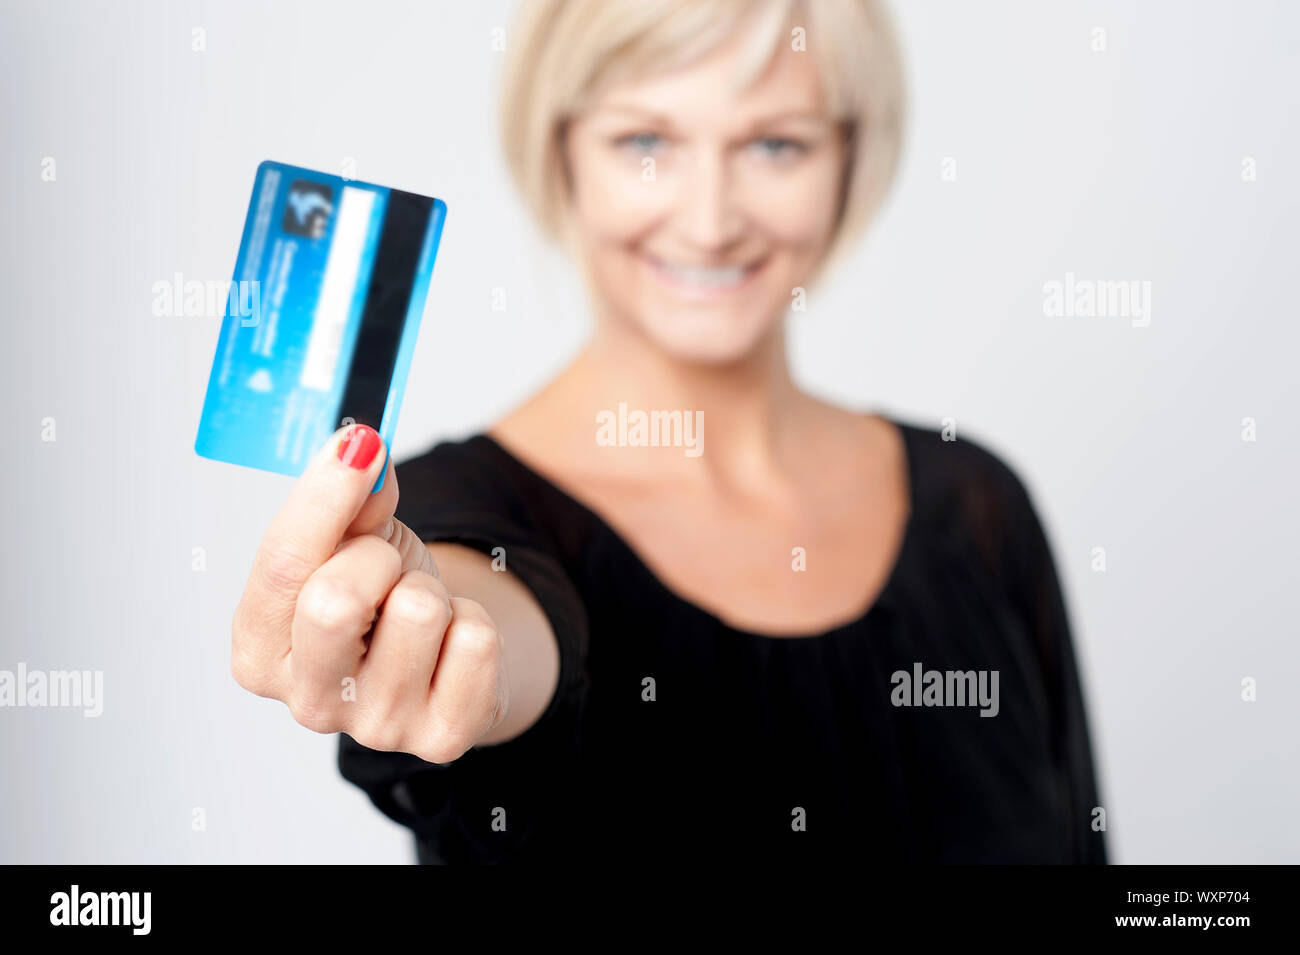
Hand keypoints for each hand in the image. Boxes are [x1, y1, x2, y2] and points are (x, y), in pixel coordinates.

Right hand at [230, 424, 507, 763]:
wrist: (445, 656)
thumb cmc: (382, 597)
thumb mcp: (353, 541)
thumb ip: (348, 498)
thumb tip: (359, 448)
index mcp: (261, 651)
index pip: (281, 565)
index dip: (322, 496)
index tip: (358, 443)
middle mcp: (309, 702)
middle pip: (334, 601)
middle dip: (377, 556)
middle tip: (387, 563)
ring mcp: (376, 728)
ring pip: (417, 612)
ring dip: (430, 587)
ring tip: (420, 606)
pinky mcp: (442, 738)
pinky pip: (475, 641)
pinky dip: (473, 621)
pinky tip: (453, 642)